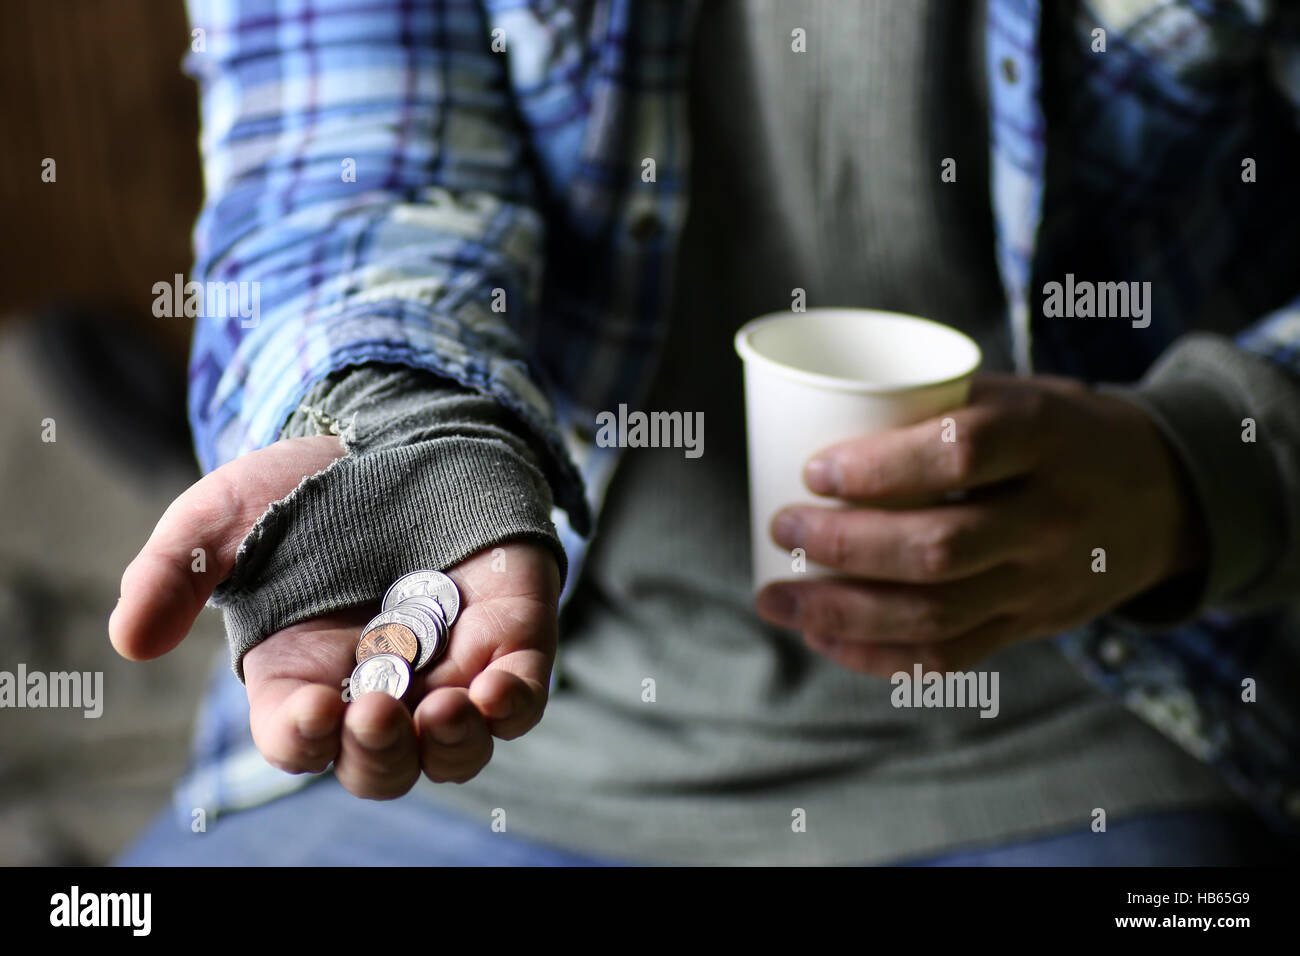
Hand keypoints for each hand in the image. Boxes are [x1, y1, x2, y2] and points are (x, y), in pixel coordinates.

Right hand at [109, 435, 560, 797]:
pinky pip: (522, 695)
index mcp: (301, 679)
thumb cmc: (299, 489)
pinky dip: (514, 703)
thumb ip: (172, 573)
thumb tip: (131, 641)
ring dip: (453, 745)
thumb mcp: (221, 519)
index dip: (305, 738)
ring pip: (456, 748)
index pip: (299, 740)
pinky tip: (500, 688)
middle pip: (380, 764)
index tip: (317, 707)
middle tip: (380, 711)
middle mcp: (376, 688)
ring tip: (445, 710)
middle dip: (379, 753)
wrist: (389, 434)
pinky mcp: (507, 636)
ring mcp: (448, 667)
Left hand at [754, 375, 1207, 675]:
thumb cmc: (1060, 432)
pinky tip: (823, 639)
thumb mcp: (1019, 396)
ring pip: (936, 615)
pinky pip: (950, 656)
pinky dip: (877, 655)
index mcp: (1045, 438)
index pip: (958, 456)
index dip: (878, 468)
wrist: (1166, 496)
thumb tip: (816, 424)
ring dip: (842, 614)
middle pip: (938, 548)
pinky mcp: (1031, 626)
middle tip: (782, 528)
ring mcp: (1043, 582)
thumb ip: (935, 409)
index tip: (813, 471)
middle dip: (844, 547)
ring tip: (775, 599)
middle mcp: (1051, 517)